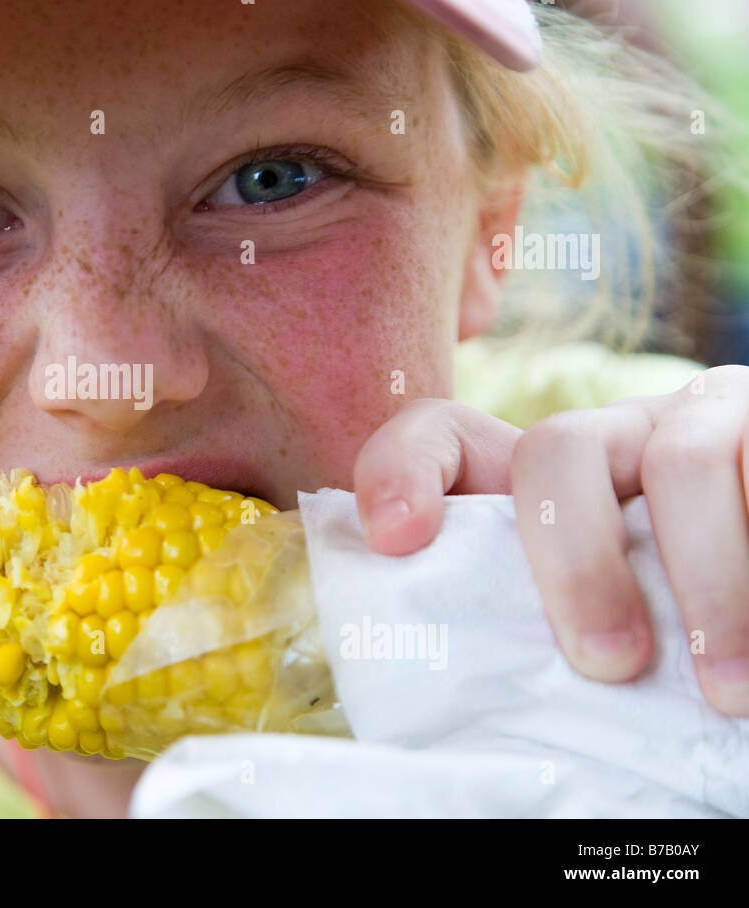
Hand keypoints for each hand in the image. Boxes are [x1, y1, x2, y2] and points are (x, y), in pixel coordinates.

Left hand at [353, 371, 748, 716]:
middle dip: (576, 564)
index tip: (393, 540)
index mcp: (551, 469)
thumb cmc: (662, 626)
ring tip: (725, 687)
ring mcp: (703, 421)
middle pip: (558, 451)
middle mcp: (619, 431)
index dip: (400, 471)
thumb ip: (507, 611)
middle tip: (610, 665)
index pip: (441, 434)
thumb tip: (429, 659)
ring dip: (706, 583)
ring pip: (683, 462)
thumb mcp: (569, 615)